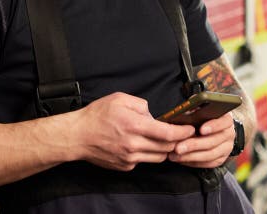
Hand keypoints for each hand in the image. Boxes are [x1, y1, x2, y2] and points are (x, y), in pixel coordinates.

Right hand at [72, 92, 195, 170]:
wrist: (77, 136)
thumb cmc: (96, 115)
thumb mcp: (119, 99)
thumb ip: (140, 104)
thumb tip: (153, 114)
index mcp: (135, 126)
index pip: (168, 133)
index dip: (183, 132)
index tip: (190, 129)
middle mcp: (134, 145)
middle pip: (167, 148)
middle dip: (177, 141)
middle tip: (180, 134)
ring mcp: (130, 158)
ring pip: (158, 157)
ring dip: (164, 150)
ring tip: (162, 140)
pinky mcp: (125, 166)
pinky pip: (143, 161)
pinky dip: (147, 154)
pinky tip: (141, 145)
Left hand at [167, 111, 233, 167]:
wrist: (215, 128)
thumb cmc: (204, 116)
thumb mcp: (202, 109)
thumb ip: (196, 110)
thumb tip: (185, 113)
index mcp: (226, 119)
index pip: (223, 122)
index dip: (213, 126)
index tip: (201, 130)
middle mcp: (229, 134)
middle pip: (213, 141)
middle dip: (194, 145)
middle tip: (178, 147)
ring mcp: (226, 148)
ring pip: (210, 155)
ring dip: (191, 156)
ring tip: (176, 155)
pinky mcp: (221, 159)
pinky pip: (208, 163)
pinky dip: (193, 162)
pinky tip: (182, 159)